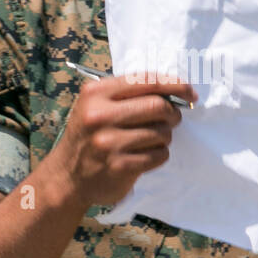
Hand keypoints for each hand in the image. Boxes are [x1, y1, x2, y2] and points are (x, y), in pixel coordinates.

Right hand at [45, 73, 196, 207]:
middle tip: (172, 120)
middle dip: (173, 113)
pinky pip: (159, 155)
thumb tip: (175, 92)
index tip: (190, 92)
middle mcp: (100, 115)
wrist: (66, 177)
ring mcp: (109, 142)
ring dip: (165, 137)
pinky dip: (159, 155)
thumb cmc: (89, 136)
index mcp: (96, 93)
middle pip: (158, 106)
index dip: (174, 84)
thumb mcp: (96, 106)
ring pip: (162, 133)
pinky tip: (146, 156)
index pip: (145, 80)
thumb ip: (128, 95)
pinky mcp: (120, 166)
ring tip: (152, 140)